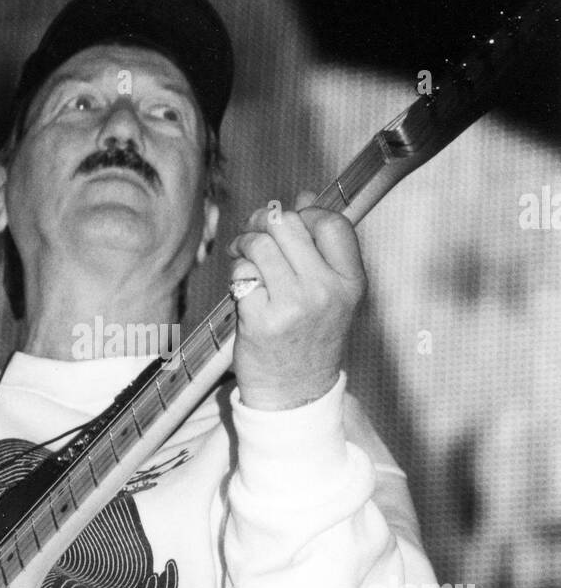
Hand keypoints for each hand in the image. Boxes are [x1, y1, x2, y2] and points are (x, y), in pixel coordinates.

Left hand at [228, 191, 366, 410]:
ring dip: (245, 245)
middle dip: (263, 223)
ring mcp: (293, 305)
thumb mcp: (330, 291)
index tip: (290, 223)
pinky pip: (241, 272)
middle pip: (287, 224)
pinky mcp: (261, 319)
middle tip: (254, 235)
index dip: (305, 213)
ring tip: (244, 256)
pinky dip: (237, 273)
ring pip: (260, 244)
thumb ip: (320, 244)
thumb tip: (305, 196)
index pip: (331, 222)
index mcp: (350, 281)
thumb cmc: (310, 336)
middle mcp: (325, 291)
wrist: (294, 391)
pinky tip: (243, 286)